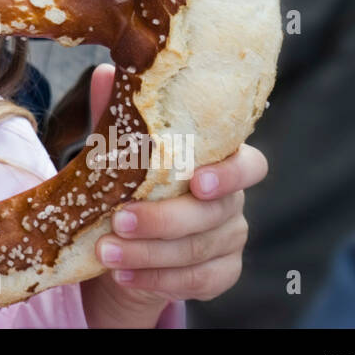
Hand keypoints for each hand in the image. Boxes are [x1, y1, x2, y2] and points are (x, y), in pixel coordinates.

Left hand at [79, 63, 268, 327]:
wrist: (123, 239)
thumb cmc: (129, 182)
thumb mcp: (120, 149)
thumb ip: (120, 114)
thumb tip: (110, 72)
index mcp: (220, 162)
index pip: (249, 165)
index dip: (229, 174)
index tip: (196, 181)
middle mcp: (232, 202)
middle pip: (214, 213)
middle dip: (163, 219)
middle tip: (118, 220)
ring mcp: (228, 240)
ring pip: (199, 251)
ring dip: (149, 253)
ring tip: (106, 251)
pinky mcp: (218, 275)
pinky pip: (197, 282)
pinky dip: (157, 280)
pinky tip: (123, 276)